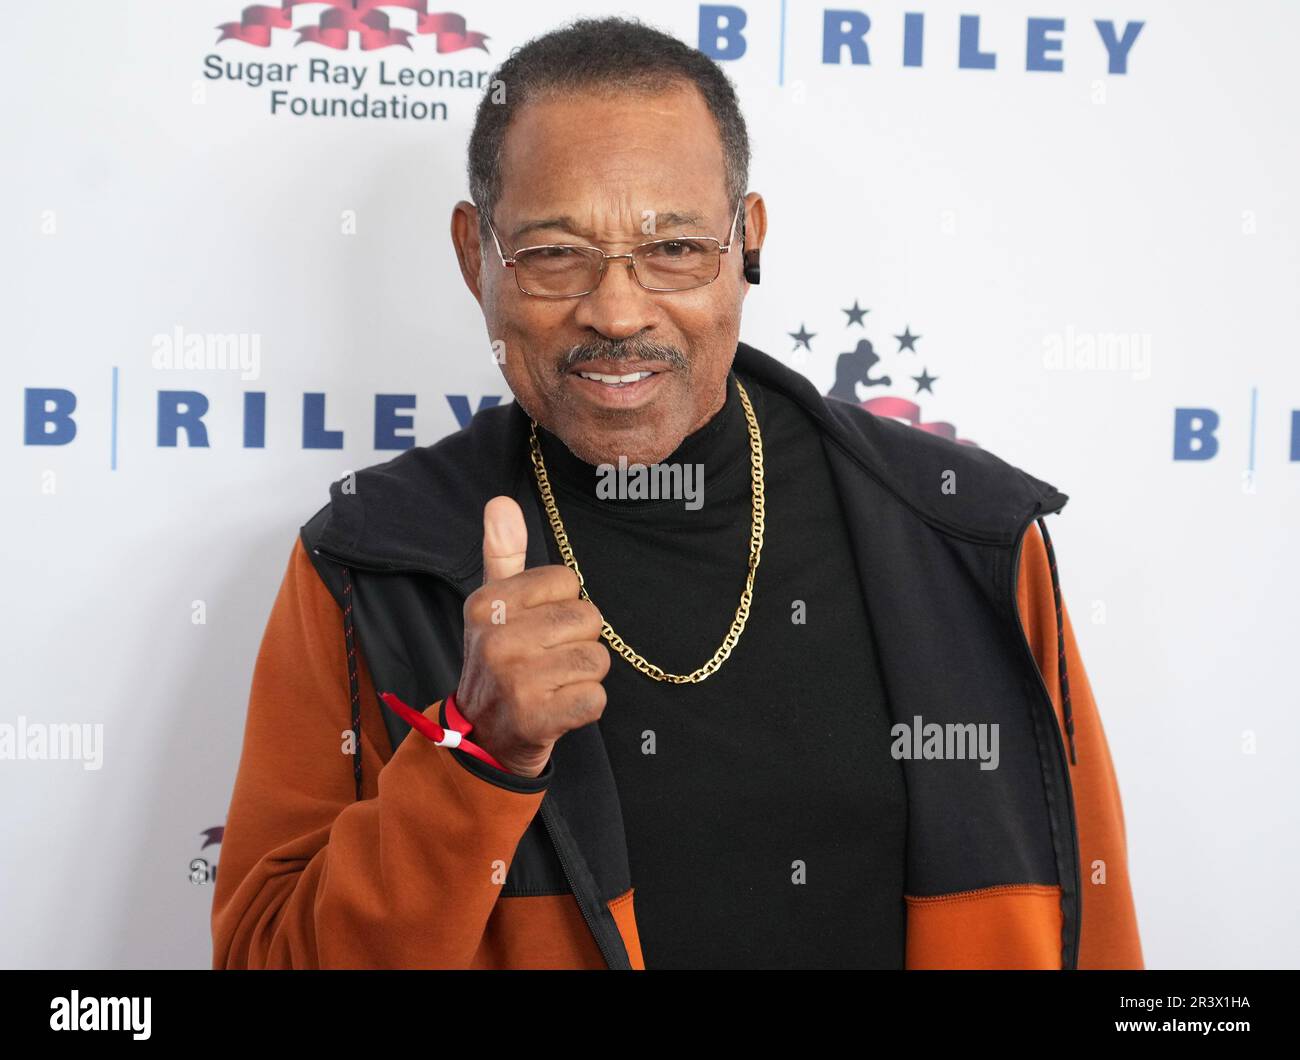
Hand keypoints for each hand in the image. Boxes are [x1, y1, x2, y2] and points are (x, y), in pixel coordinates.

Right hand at [454, 496, 610, 777]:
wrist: (483, 737)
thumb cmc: (499, 661)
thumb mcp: (493, 606)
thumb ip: (502, 553)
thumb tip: (501, 502)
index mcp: (487, 603)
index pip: (567, 581)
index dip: (562, 606)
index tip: (537, 629)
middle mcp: (497, 640)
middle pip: (588, 618)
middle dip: (578, 641)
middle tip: (547, 661)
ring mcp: (515, 682)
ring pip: (597, 659)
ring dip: (583, 676)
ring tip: (552, 685)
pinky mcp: (536, 719)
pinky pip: (596, 698)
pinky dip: (586, 706)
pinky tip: (560, 709)